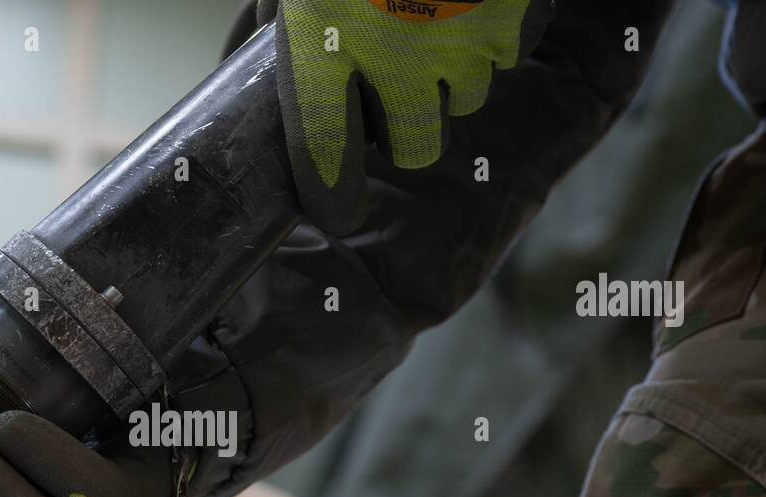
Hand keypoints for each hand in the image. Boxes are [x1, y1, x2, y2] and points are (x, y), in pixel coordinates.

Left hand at [261, 0, 553, 233]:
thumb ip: (272, 13)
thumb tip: (247, 48)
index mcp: (327, 47)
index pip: (327, 158)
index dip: (331, 195)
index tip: (335, 208)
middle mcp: (400, 60)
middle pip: (414, 145)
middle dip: (403, 127)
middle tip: (389, 81)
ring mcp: (466, 40)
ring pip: (464, 98)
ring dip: (447, 75)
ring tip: (428, 21)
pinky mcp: (518, 12)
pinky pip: (511, 50)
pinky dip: (495, 32)